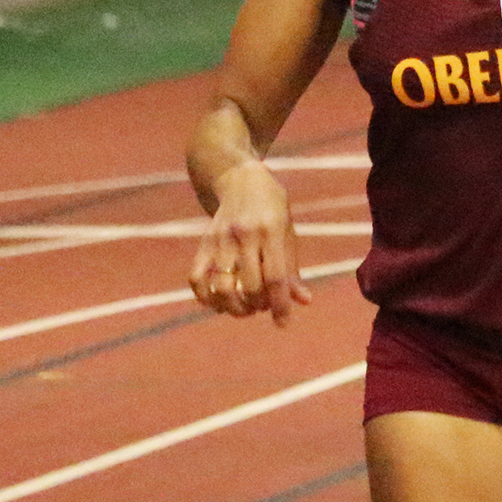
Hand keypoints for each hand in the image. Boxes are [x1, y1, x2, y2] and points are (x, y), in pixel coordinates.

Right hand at [188, 162, 312, 324]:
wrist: (239, 178)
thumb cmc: (271, 208)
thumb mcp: (287, 232)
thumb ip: (293, 269)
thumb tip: (304, 302)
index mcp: (271, 231)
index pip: (276, 277)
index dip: (280, 304)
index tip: (283, 323)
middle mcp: (244, 235)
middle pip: (250, 286)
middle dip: (259, 306)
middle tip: (264, 306)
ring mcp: (220, 239)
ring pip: (222, 287)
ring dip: (235, 308)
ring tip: (245, 307)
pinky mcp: (203, 243)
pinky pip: (196, 279)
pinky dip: (206, 298)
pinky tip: (219, 302)